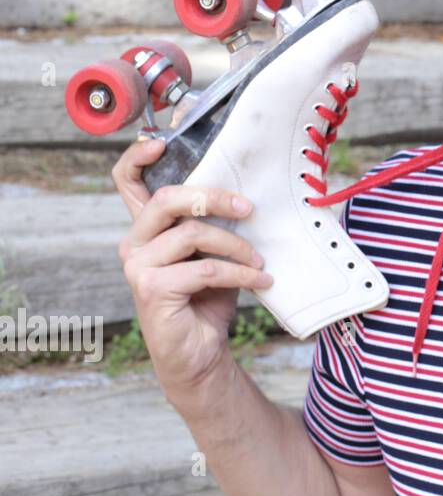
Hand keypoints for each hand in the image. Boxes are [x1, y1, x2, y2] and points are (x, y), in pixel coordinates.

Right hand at [111, 137, 271, 399]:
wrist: (200, 353)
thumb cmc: (208, 298)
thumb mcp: (215, 252)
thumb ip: (214, 223)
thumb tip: (247, 194)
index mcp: (146, 229)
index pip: (127, 183)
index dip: (138, 157)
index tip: (162, 141)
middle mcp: (134, 244)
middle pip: (167, 200)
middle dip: (214, 198)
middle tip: (250, 209)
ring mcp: (137, 267)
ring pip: (193, 234)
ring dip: (237, 247)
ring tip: (260, 261)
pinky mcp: (151, 289)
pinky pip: (205, 268)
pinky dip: (241, 273)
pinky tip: (261, 281)